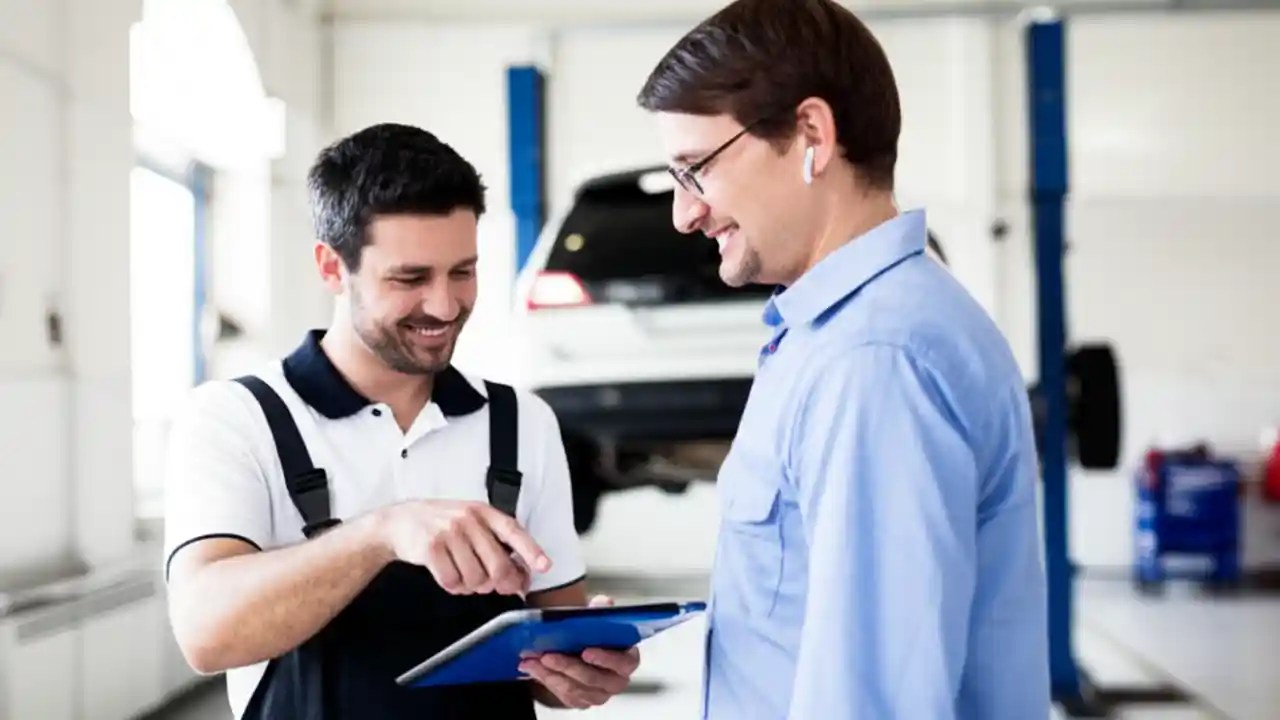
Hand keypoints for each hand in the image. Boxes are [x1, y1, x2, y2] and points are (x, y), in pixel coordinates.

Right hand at [377, 500, 550, 595]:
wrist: (399, 521)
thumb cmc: (440, 524)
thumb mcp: (470, 521)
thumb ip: (494, 543)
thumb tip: (519, 576)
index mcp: (482, 512)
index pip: (513, 531)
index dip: (531, 550)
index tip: (544, 566)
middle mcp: (468, 519)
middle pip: (497, 565)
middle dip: (498, 583)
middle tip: (490, 586)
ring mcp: (449, 532)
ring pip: (475, 578)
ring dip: (471, 586)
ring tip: (463, 575)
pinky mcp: (431, 548)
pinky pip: (452, 581)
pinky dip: (453, 586)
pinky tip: (448, 576)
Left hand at [519, 595, 640, 708]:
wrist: (582, 652)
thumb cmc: (595, 638)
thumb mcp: (599, 621)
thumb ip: (602, 612)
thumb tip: (604, 602)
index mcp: (626, 660)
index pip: (622, 662)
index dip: (605, 658)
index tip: (586, 651)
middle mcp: (615, 681)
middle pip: (592, 678)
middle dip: (568, 666)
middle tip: (548, 655)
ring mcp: (598, 694)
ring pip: (574, 689)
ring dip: (551, 674)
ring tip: (534, 660)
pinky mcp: (580, 701)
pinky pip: (562, 695)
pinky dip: (545, 679)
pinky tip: (533, 667)